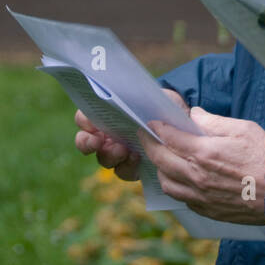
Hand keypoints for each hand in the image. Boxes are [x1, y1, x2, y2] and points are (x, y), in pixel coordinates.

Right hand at [73, 89, 188, 181]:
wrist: (181, 125)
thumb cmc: (161, 106)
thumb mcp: (153, 95)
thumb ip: (139, 94)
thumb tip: (129, 93)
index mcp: (106, 115)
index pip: (84, 118)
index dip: (83, 121)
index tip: (91, 123)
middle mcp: (106, 135)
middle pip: (84, 142)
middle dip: (87, 143)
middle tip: (98, 141)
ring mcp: (117, 153)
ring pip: (103, 159)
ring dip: (109, 155)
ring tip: (123, 149)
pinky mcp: (132, 167)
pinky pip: (122, 171)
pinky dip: (128, 166)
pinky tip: (138, 158)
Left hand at [145, 108, 264, 224]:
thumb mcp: (242, 129)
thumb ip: (213, 122)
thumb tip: (193, 116)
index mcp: (203, 152)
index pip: (167, 137)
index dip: (156, 127)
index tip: (151, 121)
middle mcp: (196, 176)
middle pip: (160, 159)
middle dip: (150, 145)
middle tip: (148, 136)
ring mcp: (200, 196)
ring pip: (166, 182)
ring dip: (160, 168)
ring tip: (163, 158)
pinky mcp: (208, 210)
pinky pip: (181, 198)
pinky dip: (175, 186)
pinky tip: (181, 178)